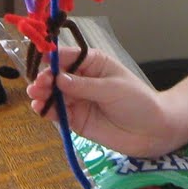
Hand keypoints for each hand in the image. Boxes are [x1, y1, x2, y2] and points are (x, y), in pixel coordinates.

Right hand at [25, 47, 180, 156]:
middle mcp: (80, 79)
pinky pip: (57, 113)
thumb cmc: (138, 102)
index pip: (67, 56)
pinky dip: (47, 111)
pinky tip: (40, 109)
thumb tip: (59, 79)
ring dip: (42, 94)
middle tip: (38, 85)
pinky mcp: (75, 119)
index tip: (42, 63)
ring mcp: (76, 99)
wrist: (152, 132)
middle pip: (56, 76)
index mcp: (91, 63)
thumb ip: (85, 86)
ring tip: (35, 96)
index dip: (53, 59)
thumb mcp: (113, 89)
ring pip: (53, 94)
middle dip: (45, 79)